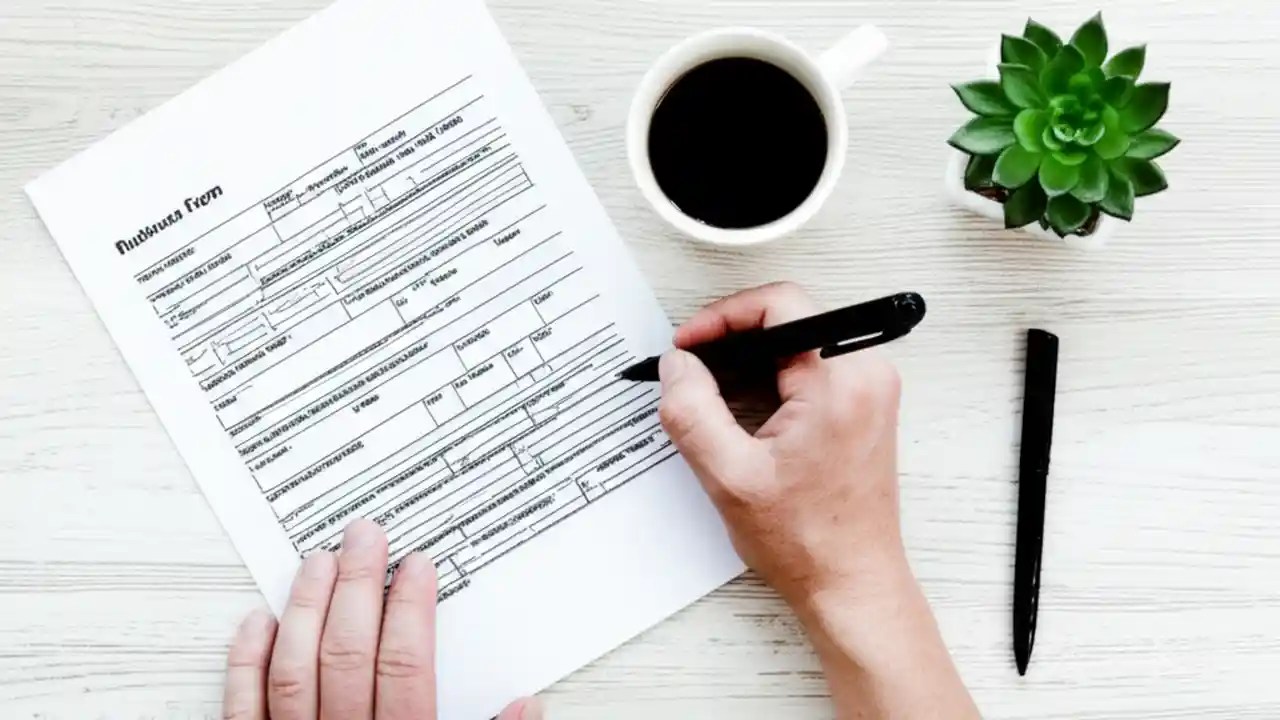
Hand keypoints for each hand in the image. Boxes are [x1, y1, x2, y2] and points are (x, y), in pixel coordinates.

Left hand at [222, 519, 540, 719]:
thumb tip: (528, 705)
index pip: (407, 665)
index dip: (410, 608)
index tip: (415, 567)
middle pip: (347, 653)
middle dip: (357, 585)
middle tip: (363, 537)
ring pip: (292, 670)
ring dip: (303, 608)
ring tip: (314, 562)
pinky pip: (240, 709)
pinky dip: (245, 662)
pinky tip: (256, 623)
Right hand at [657, 282, 907, 612]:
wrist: (851, 582)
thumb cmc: (807, 540)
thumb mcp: (729, 476)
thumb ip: (692, 411)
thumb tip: (677, 365)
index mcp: (841, 383)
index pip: (780, 304)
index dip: (723, 315)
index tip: (690, 344)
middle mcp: (866, 376)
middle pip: (789, 318)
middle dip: (732, 337)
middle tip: (692, 367)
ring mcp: (870, 390)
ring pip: (797, 341)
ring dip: (749, 359)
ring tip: (711, 391)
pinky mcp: (864, 405)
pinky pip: (811, 366)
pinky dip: (771, 376)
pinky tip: (741, 407)